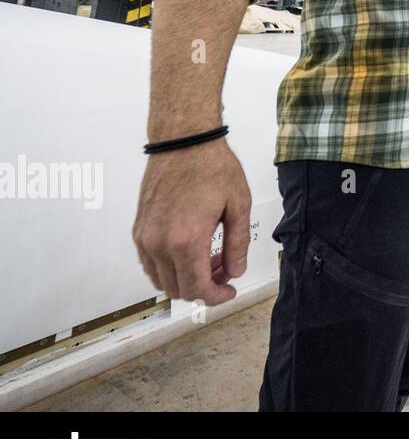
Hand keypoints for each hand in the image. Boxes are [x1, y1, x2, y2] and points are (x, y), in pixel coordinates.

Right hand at [133, 138, 251, 305]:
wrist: (183, 141)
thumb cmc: (211, 167)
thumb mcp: (238, 205)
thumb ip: (238, 244)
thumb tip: (235, 271)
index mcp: (186, 240)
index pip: (197, 289)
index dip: (216, 297)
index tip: (229, 292)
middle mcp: (159, 244)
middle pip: (178, 289)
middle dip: (204, 287)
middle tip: (224, 269)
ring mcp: (145, 238)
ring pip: (162, 280)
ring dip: (186, 278)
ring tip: (210, 257)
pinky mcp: (139, 229)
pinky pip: (150, 264)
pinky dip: (170, 267)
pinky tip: (190, 250)